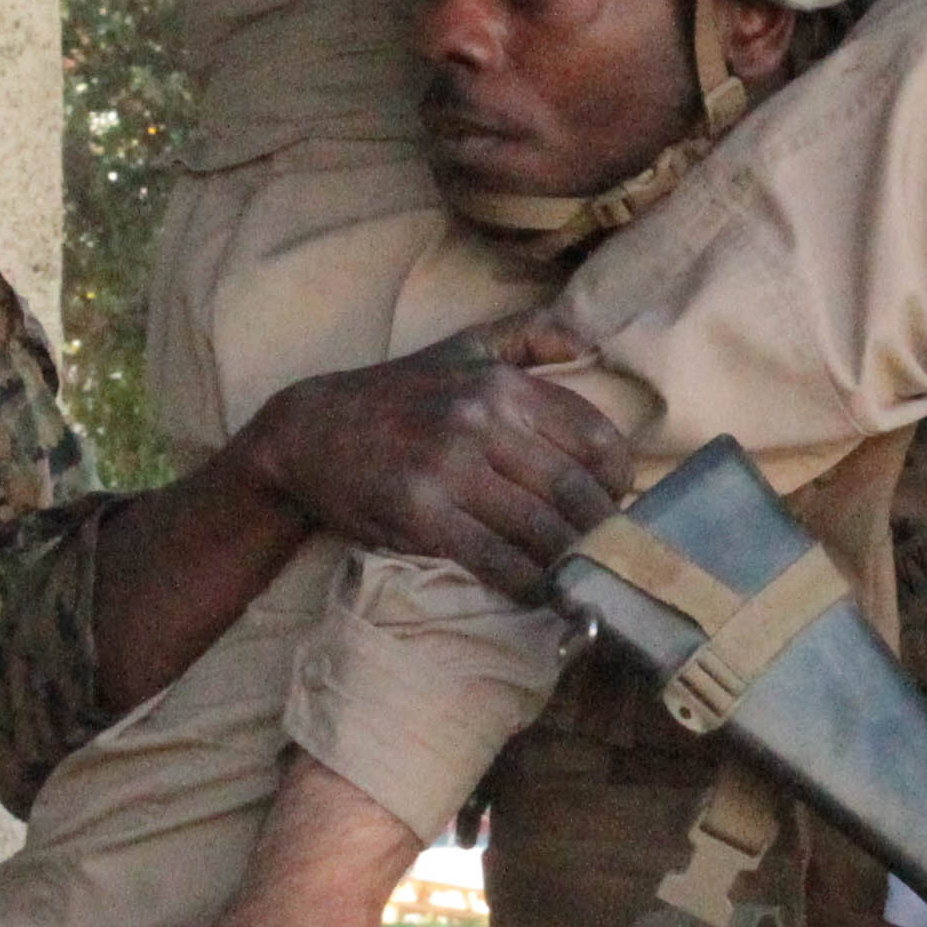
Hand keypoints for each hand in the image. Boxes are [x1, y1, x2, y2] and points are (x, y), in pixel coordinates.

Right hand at [232, 312, 629, 599]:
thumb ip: (529, 335)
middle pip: (573, 492)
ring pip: (540, 531)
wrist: (308, 433)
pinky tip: (538, 591)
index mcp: (503, 385)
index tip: (616, 503)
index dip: (618, 481)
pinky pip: (495, 560)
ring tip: (581, 578)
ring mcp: (450, 470)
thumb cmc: (398, 392)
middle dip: (599, 531)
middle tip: (608, 553)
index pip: (594, 439)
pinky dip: (526, 583)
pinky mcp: (421, 515)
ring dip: (569, 563)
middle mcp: (481, 422)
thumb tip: (589, 342)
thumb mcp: (463, 347)